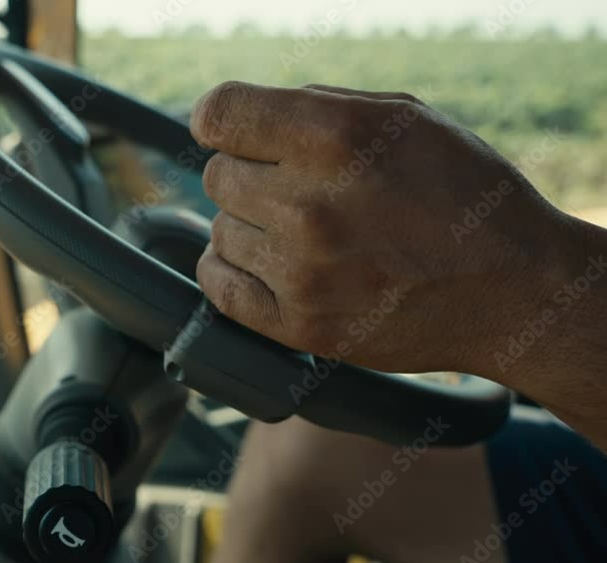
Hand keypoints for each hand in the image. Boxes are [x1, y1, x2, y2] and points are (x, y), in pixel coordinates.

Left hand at [191, 81, 585, 380]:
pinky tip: (266, 264)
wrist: (514, 289)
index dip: (222, 121)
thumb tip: (246, 121)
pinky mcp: (299, 325)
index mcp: (335, 137)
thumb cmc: (460, 192)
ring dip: (251, 227)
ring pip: (220, 229)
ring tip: (307, 234)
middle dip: (251, 175)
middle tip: (299, 190)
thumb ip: (316, 108)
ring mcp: (301, 271)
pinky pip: (218, 285)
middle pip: (218, 175)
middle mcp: (310, 203)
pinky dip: (231, 271)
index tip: (236, 134)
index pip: (219, 114)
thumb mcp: (403, 118)